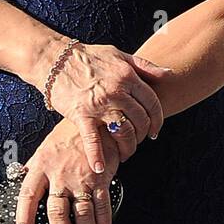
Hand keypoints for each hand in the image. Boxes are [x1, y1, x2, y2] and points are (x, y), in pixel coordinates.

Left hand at [14, 117, 118, 223]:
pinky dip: (103, 220)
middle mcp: (60, 175)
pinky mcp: (101, 177)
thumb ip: (35, 166)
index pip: (28, 194)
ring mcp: (81, 178)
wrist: (97, 120)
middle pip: (56, 212)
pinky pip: (101, 204)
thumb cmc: (70, 134)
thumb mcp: (46, 148)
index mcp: (42, 166)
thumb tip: (20, 177)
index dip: (24, 215)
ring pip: (81, 213)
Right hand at [45, 41, 170, 173]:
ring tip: (126, 153)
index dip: (157, 119)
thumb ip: (145, 65)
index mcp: (127, 76)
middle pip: (140, 119)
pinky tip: (100, 168)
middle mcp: (116, 91)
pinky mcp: (81, 115)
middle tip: (140, 141)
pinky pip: (92, 139)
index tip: (155, 129)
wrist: (55, 60)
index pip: (151, 102)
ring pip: (123, 131)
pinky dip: (96, 155)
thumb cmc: (88, 57)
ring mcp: (99, 104)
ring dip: (127, 146)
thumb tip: (169, 73)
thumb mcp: (120, 55)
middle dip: (143, 134)